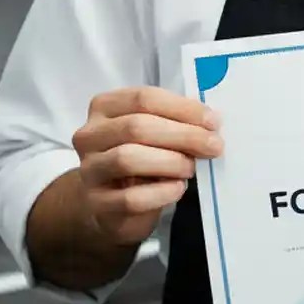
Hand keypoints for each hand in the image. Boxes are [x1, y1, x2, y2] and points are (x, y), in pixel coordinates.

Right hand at [72, 86, 222, 245]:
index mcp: (104, 107)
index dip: (183, 108)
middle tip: (213, 146)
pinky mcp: (96, 204)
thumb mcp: (153, 132)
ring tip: (191, 168)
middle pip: (137, 127)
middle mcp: (90, 135)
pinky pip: (131, 198)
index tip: (212, 122)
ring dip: (170, 162)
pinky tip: (177, 189)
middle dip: (183, 135)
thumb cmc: (139, 158)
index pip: (143, 98)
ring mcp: (89, 170)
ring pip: (128, 159)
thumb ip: (174, 121)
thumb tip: (210, 121)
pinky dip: (161, 193)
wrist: (109, 205)